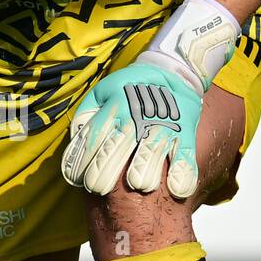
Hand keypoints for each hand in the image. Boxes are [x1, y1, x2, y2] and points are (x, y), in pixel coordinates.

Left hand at [60, 58, 203, 197]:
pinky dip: (183, 172)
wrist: (171, 71)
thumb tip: (74, 146)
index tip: (78, 181)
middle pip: (119, 145)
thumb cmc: (127, 90)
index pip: (93, 136)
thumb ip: (85, 117)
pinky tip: (176, 189)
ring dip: (145, 168)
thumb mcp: (101, 94)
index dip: (82, 160)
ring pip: (152, 150)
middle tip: (98, 188)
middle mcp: (136, 116)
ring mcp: (162, 124)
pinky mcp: (185, 131)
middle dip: (107, 168)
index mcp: (113, 107)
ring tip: (139, 185)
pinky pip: (185, 153)